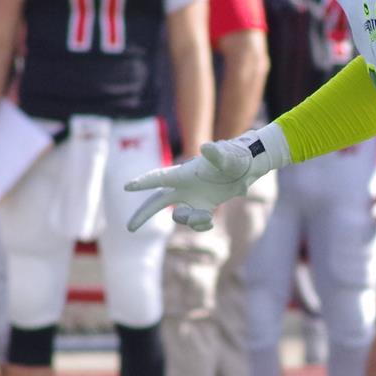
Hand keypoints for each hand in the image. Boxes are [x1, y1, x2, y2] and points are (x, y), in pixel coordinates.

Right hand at [124, 128, 286, 232]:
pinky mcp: (202, 207)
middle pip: (157, 201)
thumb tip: (206, 147)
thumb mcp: (228, 158)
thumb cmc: (235, 158)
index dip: (143, 182)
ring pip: (180, 216)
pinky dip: (201, 226)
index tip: (127, 187)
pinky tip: (210, 221)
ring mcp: (192, 197)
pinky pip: (195, 223)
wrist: (248, 168)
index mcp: (184, 173)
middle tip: (129, 228)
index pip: (159, 177)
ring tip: (207, 218)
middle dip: (143, 214)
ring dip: (190, 221)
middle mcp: (184, 186)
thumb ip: (216, 154)